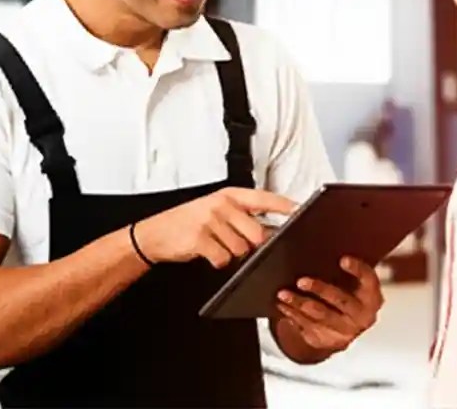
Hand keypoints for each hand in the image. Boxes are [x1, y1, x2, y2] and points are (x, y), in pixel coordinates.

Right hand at [133, 188, 295, 267]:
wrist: (155, 233)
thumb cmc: (188, 222)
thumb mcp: (216, 211)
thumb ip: (242, 217)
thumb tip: (272, 232)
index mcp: (230, 195)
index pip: (264, 198)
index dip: (284, 206)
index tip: (300, 211)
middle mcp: (222, 204)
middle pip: (257, 233)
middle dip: (252, 246)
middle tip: (234, 243)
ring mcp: (210, 220)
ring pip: (241, 249)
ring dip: (232, 255)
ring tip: (216, 245)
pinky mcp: (200, 238)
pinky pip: (223, 259)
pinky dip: (217, 261)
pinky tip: (206, 253)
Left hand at [275, 256, 382, 353]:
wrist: (343, 328)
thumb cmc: (345, 294)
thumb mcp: (351, 282)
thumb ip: (343, 268)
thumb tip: (321, 242)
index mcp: (371, 296)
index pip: (369, 280)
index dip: (357, 269)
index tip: (343, 259)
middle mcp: (362, 316)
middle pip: (341, 300)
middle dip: (320, 289)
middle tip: (302, 280)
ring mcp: (344, 331)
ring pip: (320, 316)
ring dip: (299, 303)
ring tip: (284, 293)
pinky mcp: (326, 340)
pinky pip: (307, 326)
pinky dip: (292, 315)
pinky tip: (283, 305)